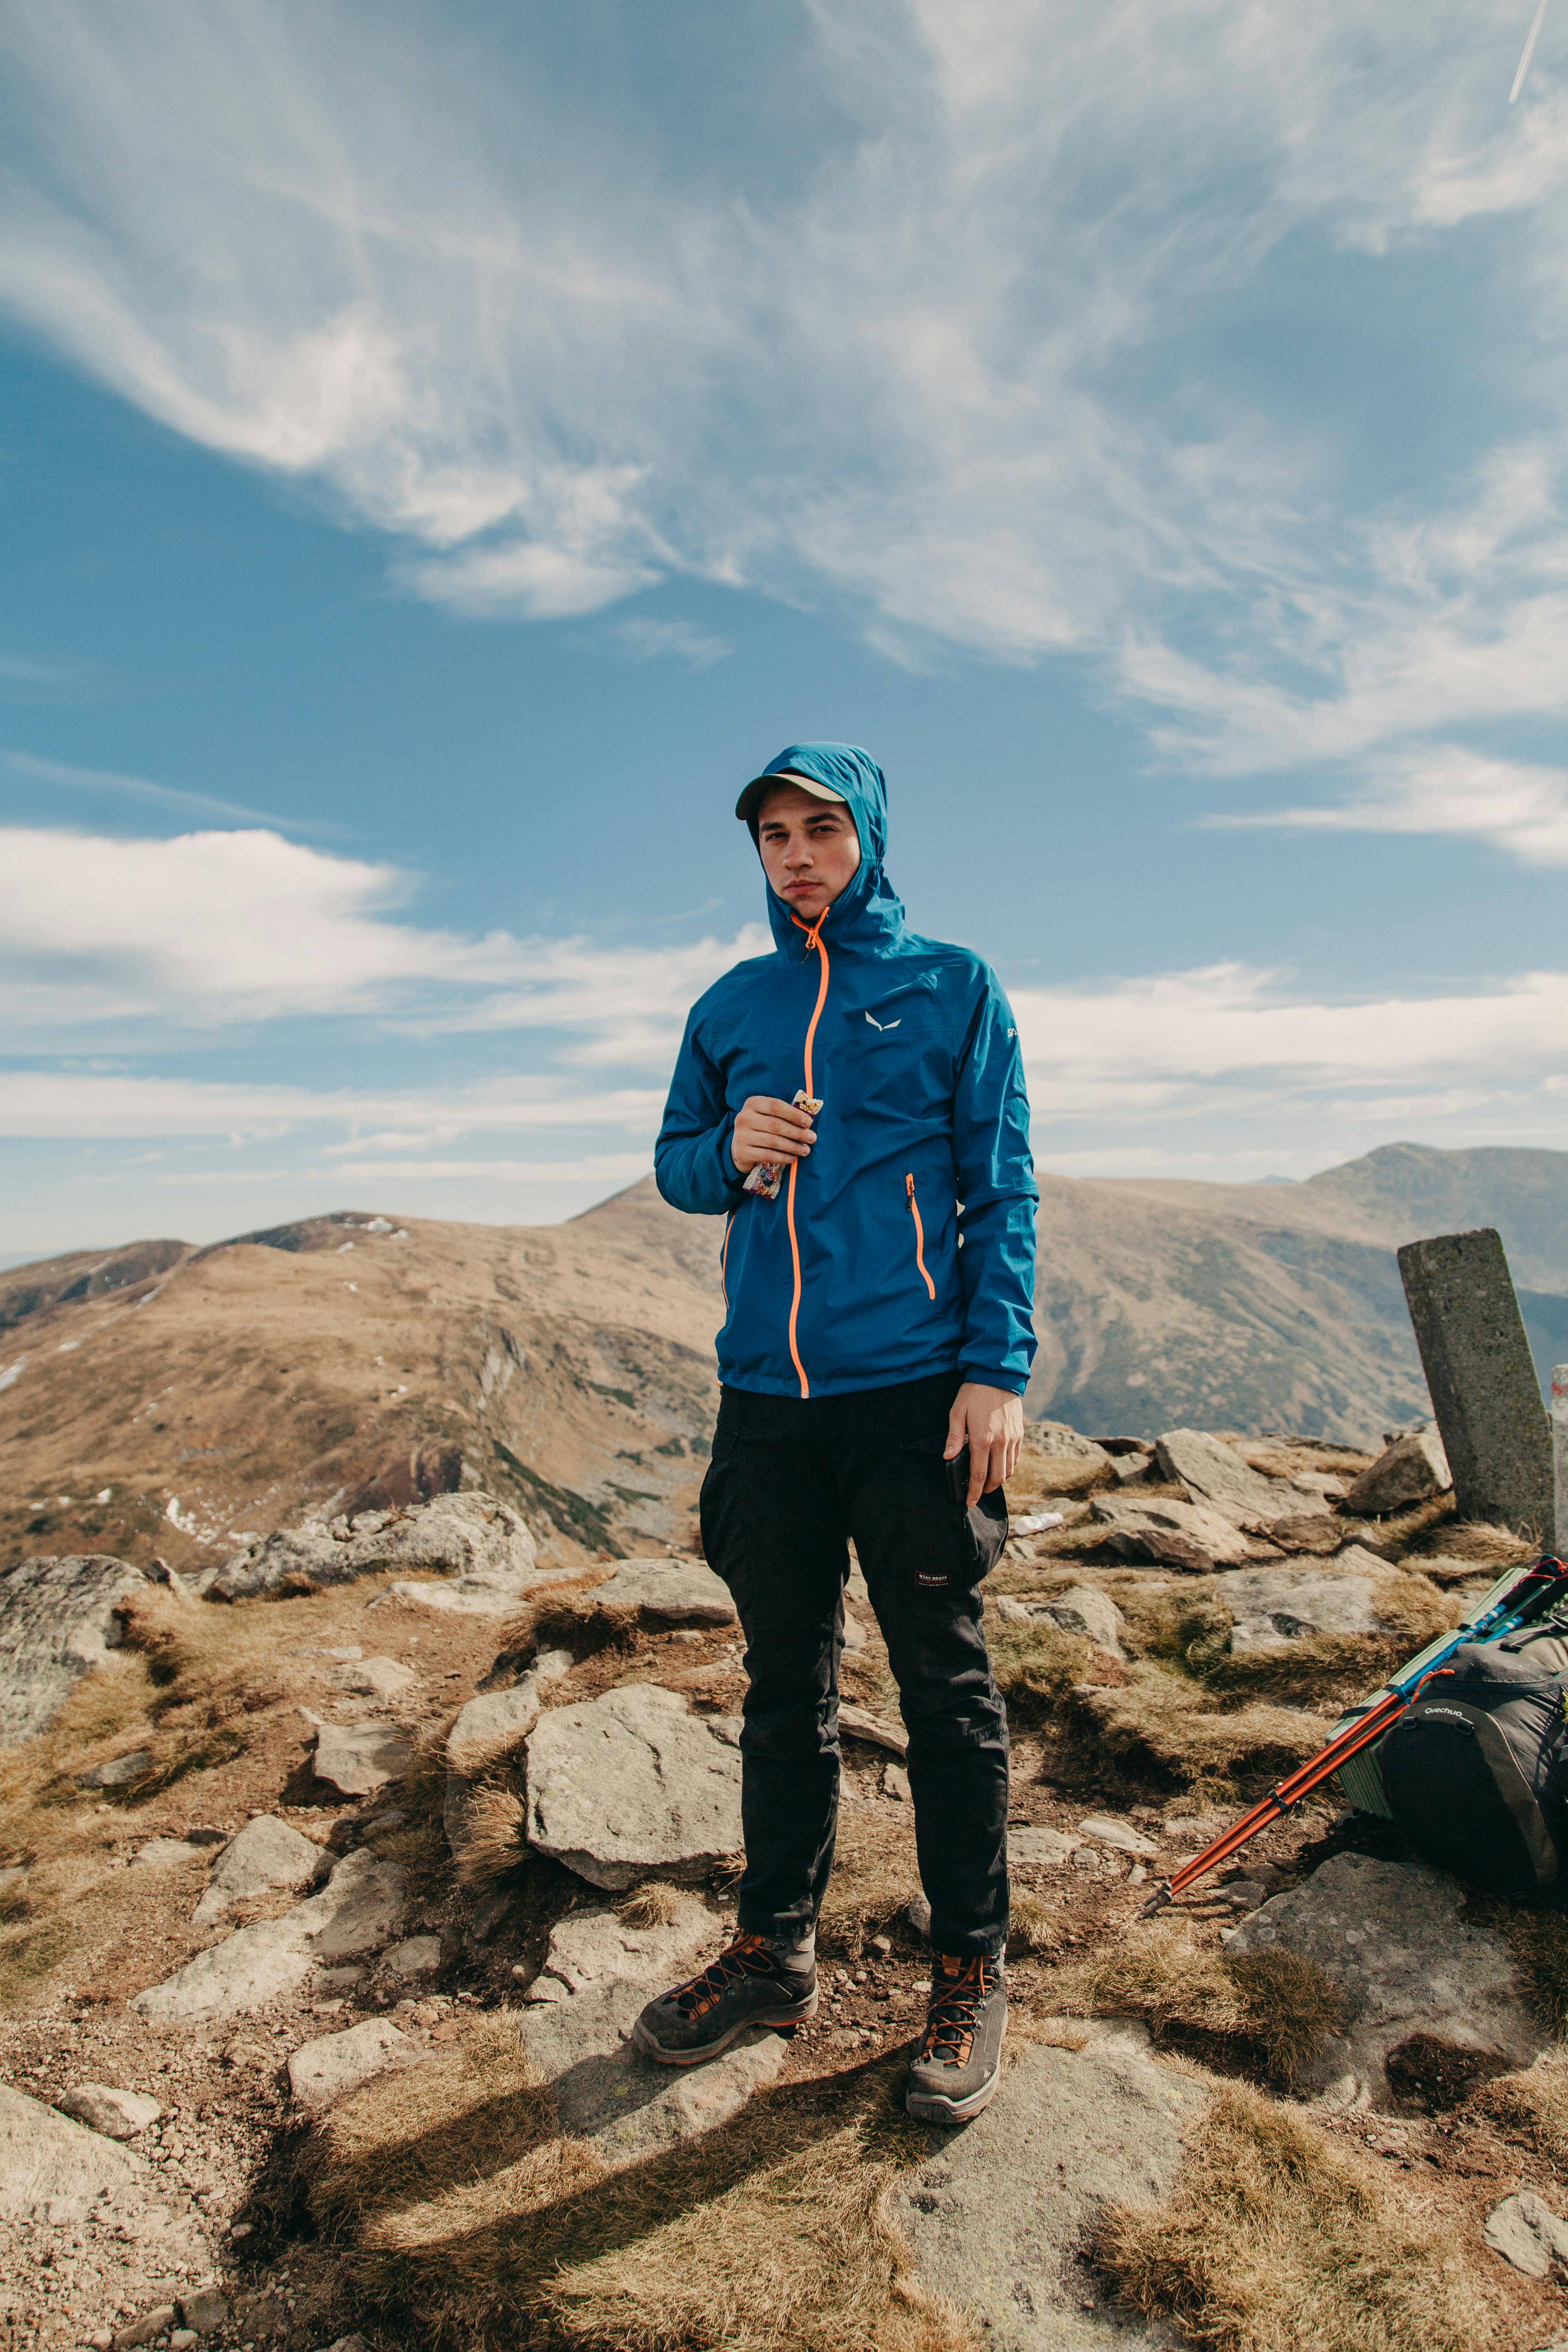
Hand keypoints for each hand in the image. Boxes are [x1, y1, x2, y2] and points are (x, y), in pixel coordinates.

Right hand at [731, 1095, 815, 1175]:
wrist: (739, 1147)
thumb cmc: (760, 1128)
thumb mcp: (767, 1116)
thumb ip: (783, 1115)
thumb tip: (808, 1123)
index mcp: (752, 1103)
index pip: (776, 1106)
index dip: (794, 1114)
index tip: (808, 1122)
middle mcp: (744, 1117)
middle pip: (776, 1125)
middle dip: (797, 1132)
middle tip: (812, 1138)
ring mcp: (741, 1135)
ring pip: (773, 1141)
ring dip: (793, 1146)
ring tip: (806, 1150)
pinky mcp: (742, 1152)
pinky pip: (767, 1155)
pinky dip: (783, 1157)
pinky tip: (793, 1158)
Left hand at [944, 1381, 1023, 1505]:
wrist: (998, 1375)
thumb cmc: (973, 1393)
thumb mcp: (957, 1412)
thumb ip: (954, 1437)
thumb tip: (948, 1458)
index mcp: (982, 1439)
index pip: (979, 1475)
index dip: (973, 1492)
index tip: (969, 1502)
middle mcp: (1000, 1442)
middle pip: (997, 1478)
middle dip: (985, 1490)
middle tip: (976, 1493)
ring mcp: (1012, 1439)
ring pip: (1009, 1471)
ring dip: (998, 1480)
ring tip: (986, 1482)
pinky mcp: (1020, 1434)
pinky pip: (1016, 1459)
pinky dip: (1008, 1468)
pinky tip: (999, 1467)